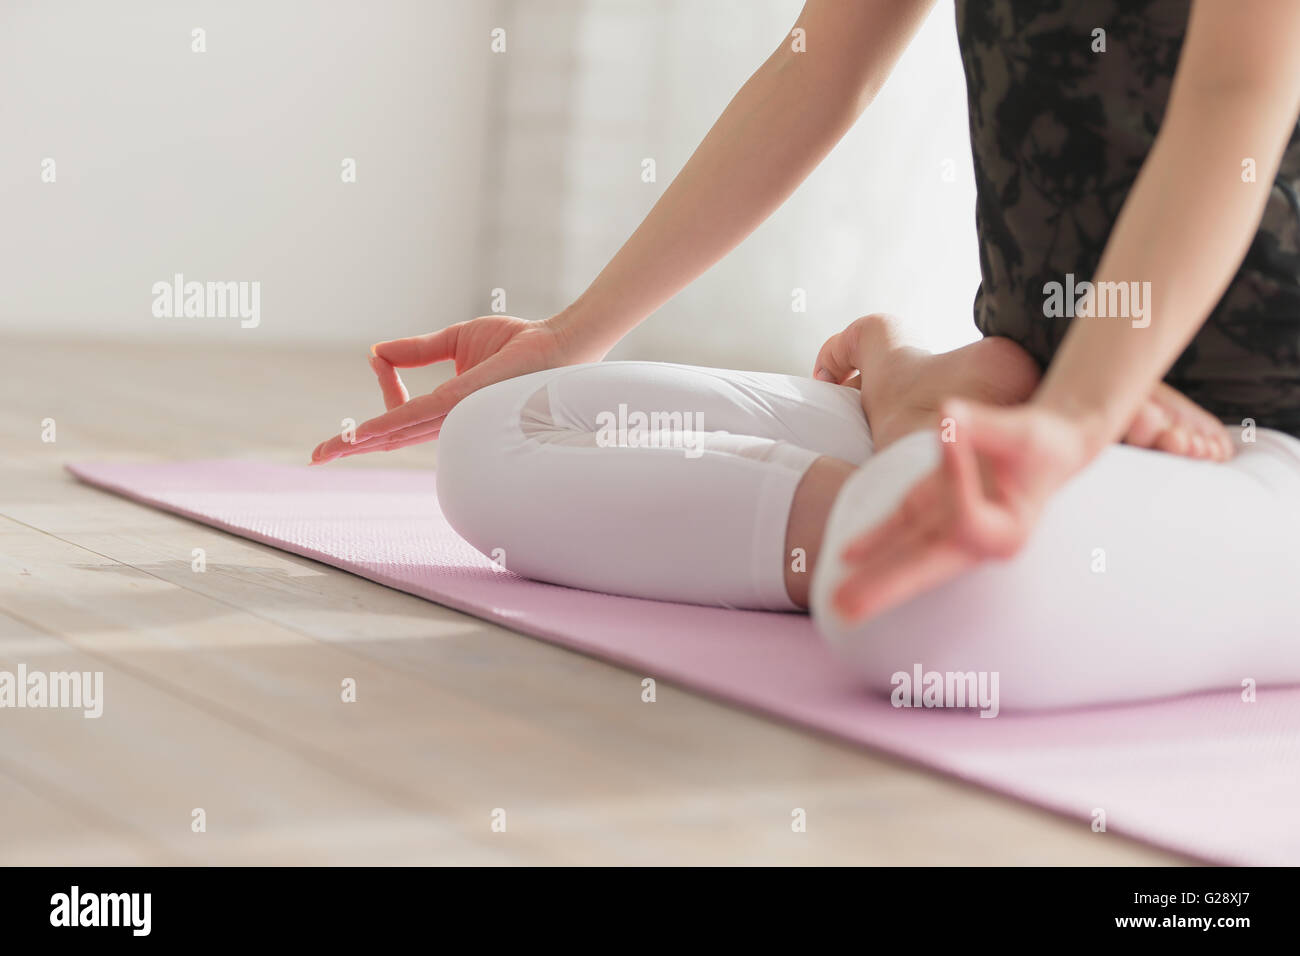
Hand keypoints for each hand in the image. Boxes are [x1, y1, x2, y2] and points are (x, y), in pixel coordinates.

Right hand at [311, 315, 594, 462]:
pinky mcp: (462, 401)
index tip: (378, 361)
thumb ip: (416, 349)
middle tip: (317, 458)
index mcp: (448, 410)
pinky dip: (388, 422)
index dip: (380, 389)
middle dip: (353, 446)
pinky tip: (364, 433)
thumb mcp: (455, 340)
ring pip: (398, 431)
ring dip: (361, 442)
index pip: (399, 414)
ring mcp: (456, 415)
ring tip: (327, 453)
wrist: (556, 342)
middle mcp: (451, 421)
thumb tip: (376, 351)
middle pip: (392, 436)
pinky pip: (416, 414)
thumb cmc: (517, 343)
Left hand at [831, 399, 1092, 622]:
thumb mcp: (1023, 433)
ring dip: (869, 577)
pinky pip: (898, 530)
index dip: (954, 472)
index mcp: (1009, 530)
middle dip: (885, 587)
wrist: (1044, 450)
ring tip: (834, 604)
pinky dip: (872, 541)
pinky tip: (844, 557)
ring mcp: (950, 530)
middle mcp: (977, 540)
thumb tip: (949, 413)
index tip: (949, 423)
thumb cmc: (1039, 443)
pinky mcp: (932, 513)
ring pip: (905, 555)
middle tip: (843, 611)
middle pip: (926, 566)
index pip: (966, 516)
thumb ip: (986, 426)